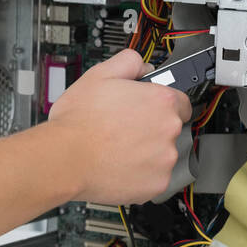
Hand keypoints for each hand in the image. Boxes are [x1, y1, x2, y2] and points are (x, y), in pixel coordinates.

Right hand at [45, 49, 191, 204]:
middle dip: (152, 128)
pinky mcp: (157, 184)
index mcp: (161, 101)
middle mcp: (170, 129)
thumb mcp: (99, 75)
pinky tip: (120, 164)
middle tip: (125, 128)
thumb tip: (142, 65)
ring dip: (148, 152)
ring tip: (118, 148)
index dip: (162, 105)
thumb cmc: (78, 121)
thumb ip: (128, 62)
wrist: (65, 158)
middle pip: (172, 128)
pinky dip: (141, 174)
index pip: (181, 101)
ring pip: (164, 154)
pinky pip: (155, 177)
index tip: (149, 110)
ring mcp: (165, 159)